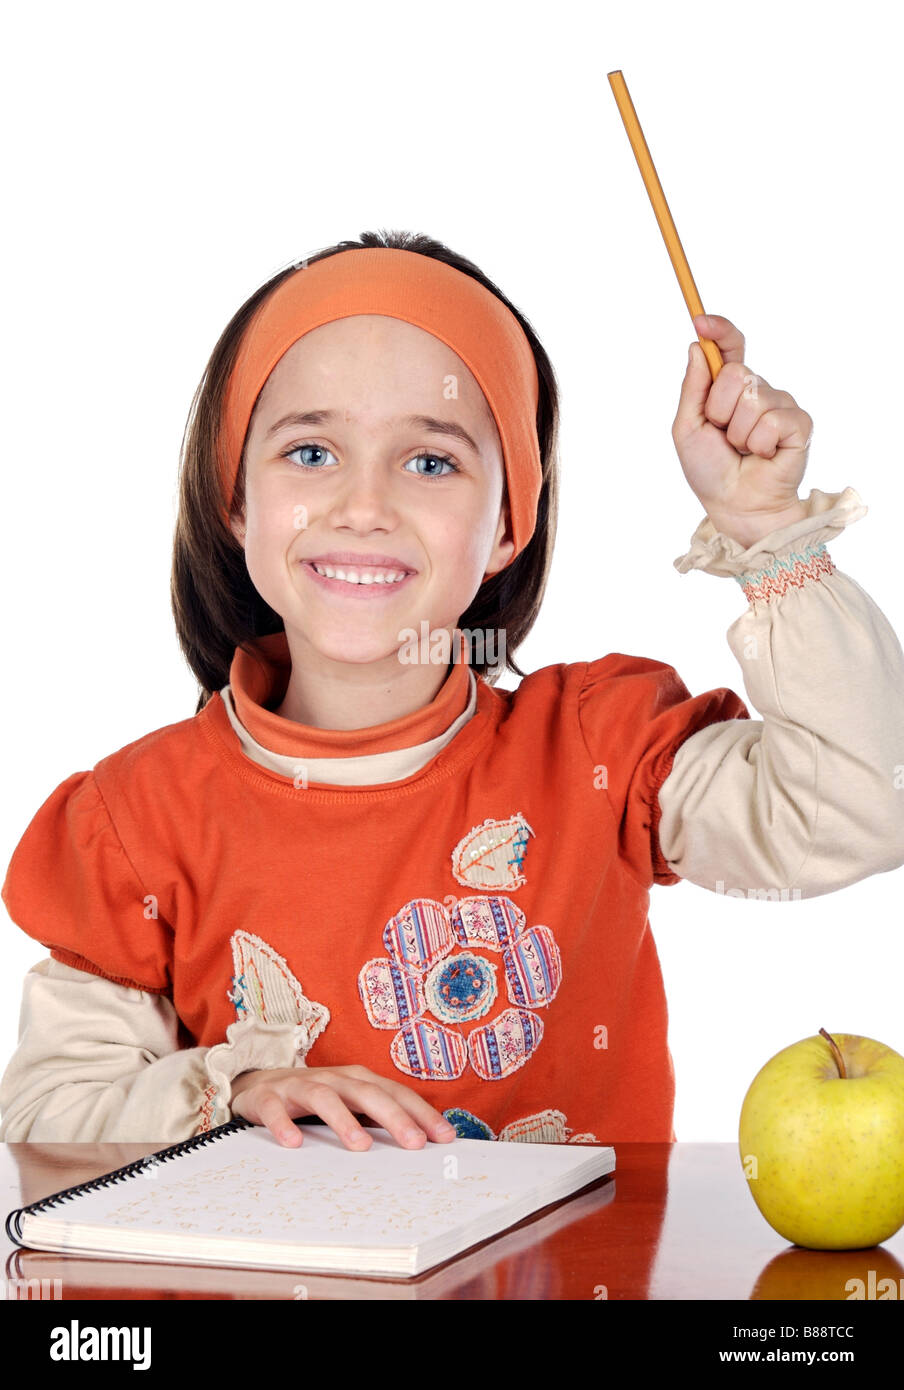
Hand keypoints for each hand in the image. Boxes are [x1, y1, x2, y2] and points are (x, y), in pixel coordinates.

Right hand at [229, 1063, 457, 1150]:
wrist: (258, 1083)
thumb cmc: (315, 1098)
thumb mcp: (349, 1103)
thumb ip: (378, 1118)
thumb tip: (421, 1142)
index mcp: (357, 1080)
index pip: (395, 1093)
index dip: (421, 1113)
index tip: (445, 1137)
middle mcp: (333, 1079)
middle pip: (366, 1093)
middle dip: (393, 1117)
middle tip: (414, 1143)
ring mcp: (299, 1086)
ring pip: (324, 1097)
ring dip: (343, 1120)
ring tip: (360, 1146)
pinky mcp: (268, 1098)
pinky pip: (275, 1110)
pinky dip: (284, 1125)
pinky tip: (293, 1144)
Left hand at [672, 313, 811, 547]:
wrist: (735, 505)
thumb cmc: (710, 470)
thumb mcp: (687, 428)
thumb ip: (693, 388)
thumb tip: (698, 347)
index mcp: (730, 389)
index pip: (731, 347)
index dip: (719, 330)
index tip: (700, 321)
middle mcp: (758, 391)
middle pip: (736, 372)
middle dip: (719, 409)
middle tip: (723, 436)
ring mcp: (781, 405)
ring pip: (752, 398)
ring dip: (737, 433)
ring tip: (742, 450)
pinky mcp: (799, 424)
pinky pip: (771, 420)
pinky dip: (758, 444)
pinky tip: (763, 456)